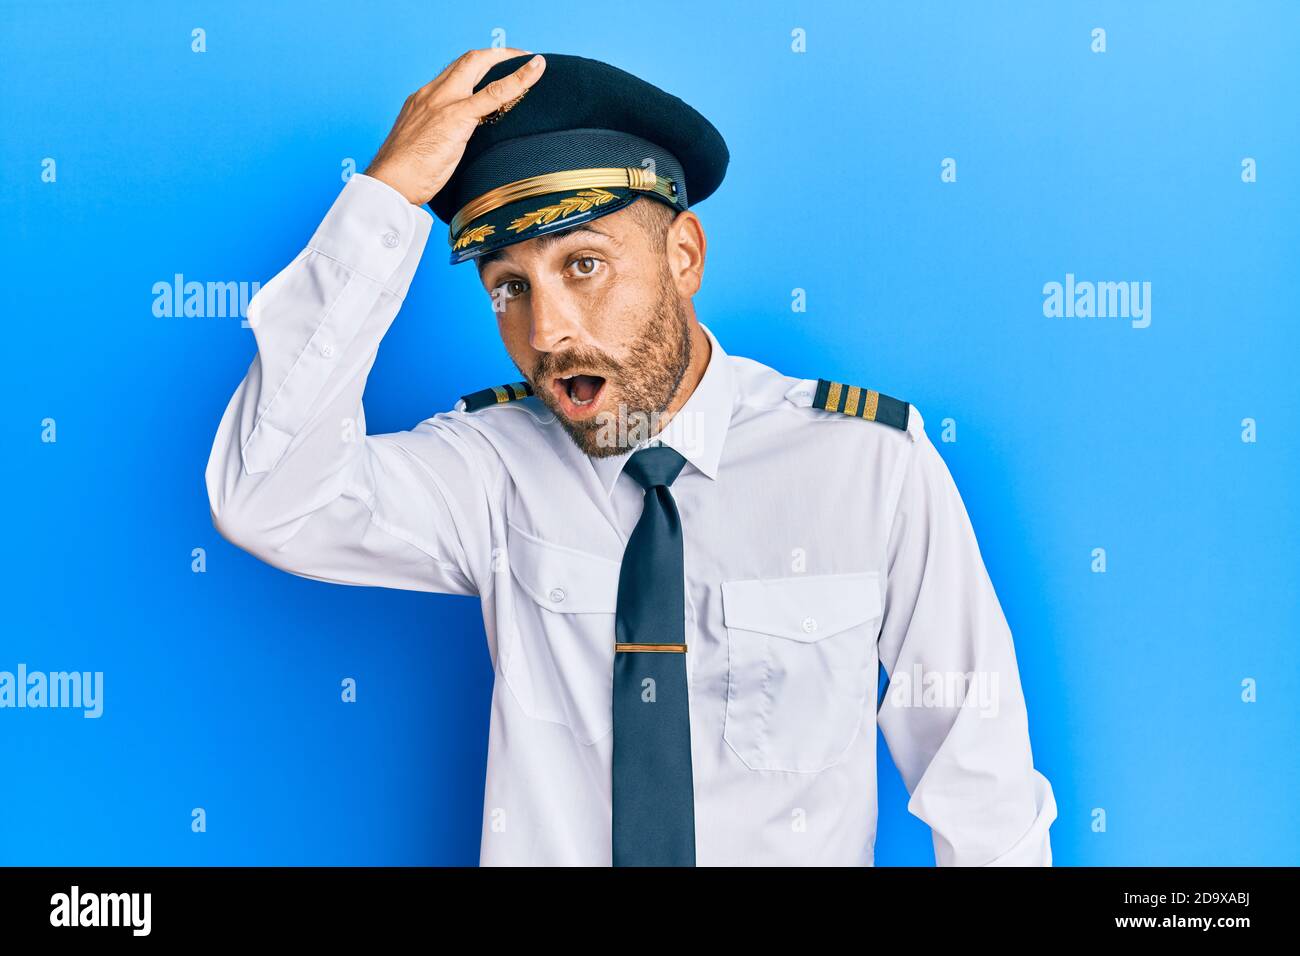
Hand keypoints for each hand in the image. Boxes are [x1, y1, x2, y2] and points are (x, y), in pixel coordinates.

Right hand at [365, 49, 546, 205]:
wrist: (390, 184)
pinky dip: (518, 79)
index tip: (493, 70)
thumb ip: (440, 140)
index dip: (476, 68)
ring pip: (480, 67)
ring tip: (533, 64)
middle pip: (467, 61)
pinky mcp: (456, 117)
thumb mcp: (423, 149)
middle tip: (520, 57)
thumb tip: (455, 150)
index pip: (453, 74)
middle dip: (496, 55)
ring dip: (509, 60)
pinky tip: (535, 71)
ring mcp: (444, 102)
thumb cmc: (405, 176)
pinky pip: (493, 93)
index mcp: (422, 101)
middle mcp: (432, 94)